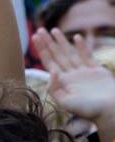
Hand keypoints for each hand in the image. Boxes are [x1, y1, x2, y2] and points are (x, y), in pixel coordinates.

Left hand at [32, 26, 114, 140]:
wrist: (110, 111)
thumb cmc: (88, 110)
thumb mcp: (65, 102)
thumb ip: (54, 88)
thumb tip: (52, 71)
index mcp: (63, 83)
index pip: (49, 62)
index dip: (42, 50)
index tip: (35, 37)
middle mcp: (72, 76)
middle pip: (57, 55)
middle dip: (49, 43)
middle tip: (40, 29)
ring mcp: (84, 72)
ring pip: (70, 53)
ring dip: (62, 42)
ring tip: (54, 30)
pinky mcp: (97, 71)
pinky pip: (87, 56)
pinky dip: (82, 46)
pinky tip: (76, 37)